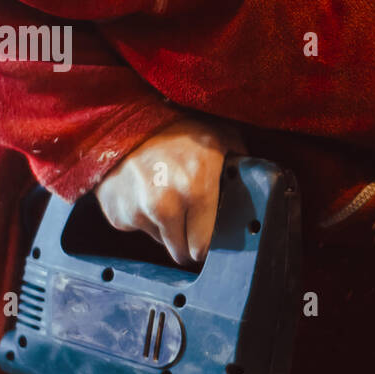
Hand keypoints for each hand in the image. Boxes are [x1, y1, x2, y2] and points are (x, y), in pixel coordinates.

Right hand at [94, 118, 238, 264]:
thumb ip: (240, 165)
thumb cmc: (177, 129)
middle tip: (187, 220)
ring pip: (159, 239)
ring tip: (163, 196)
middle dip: (186, 240)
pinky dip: (140, 216)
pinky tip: (143, 193)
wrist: (124, 121)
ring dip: (163, 226)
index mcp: (196, 190)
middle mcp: (165, 206)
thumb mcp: (219, 138)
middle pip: (180, 252)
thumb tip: (258, 183)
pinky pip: (136, 227)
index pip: (203, 246)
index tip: (206, 237)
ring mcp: (137, 212)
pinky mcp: (116, 214)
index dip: (206, 243)